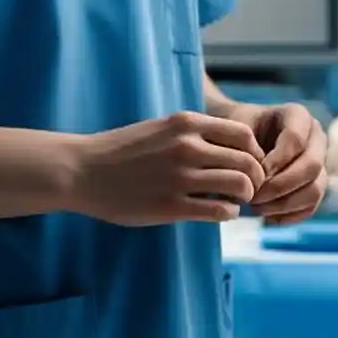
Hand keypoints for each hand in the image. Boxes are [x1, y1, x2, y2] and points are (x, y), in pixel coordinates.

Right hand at [70, 112, 266, 225]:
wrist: (82, 170)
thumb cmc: (122, 150)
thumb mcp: (160, 127)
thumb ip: (194, 133)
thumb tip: (233, 147)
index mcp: (186, 123)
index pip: (244, 135)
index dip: (254, 152)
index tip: (248, 163)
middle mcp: (187, 147)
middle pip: (248, 162)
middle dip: (255, 178)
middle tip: (248, 188)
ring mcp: (180, 177)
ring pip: (240, 187)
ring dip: (243, 197)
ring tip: (233, 200)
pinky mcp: (171, 206)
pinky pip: (219, 210)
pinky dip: (227, 213)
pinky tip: (218, 212)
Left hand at [226, 102, 327, 225]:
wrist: (236, 140)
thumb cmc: (233, 131)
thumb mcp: (233, 128)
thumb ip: (243, 145)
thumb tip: (254, 176)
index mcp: (298, 116)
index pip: (296, 140)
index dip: (275, 161)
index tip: (252, 175)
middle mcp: (316, 138)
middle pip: (312, 167)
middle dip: (280, 186)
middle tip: (252, 198)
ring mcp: (320, 163)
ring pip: (315, 190)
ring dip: (285, 204)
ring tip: (256, 208)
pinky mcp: (316, 185)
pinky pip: (311, 206)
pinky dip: (290, 215)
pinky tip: (266, 217)